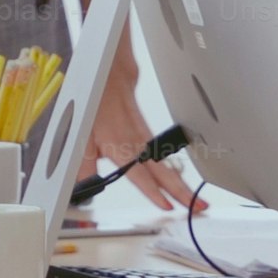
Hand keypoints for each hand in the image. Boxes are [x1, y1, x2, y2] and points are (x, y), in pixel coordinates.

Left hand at [84, 51, 197, 211]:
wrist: (108, 71)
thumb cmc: (93, 101)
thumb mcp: (79, 136)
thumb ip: (83, 165)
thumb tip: (84, 187)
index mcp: (120, 146)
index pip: (141, 175)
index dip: (155, 193)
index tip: (167, 206)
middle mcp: (136, 141)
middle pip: (164, 172)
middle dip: (182, 191)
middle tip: (198, 206)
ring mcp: (143, 135)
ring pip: (166, 163)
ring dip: (181, 183)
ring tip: (196, 199)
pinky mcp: (145, 128)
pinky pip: (161, 152)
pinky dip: (172, 168)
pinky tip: (177, 178)